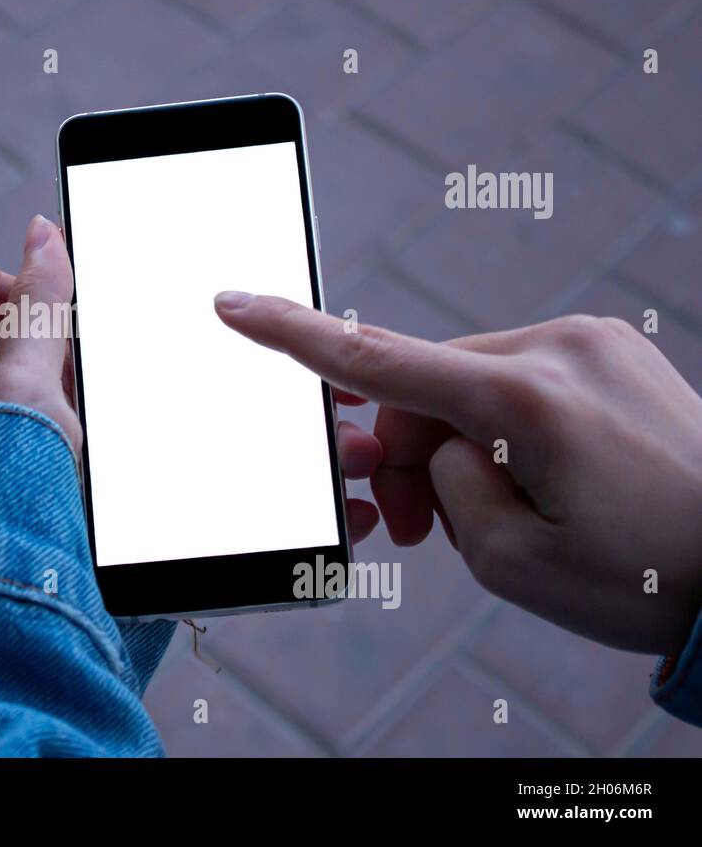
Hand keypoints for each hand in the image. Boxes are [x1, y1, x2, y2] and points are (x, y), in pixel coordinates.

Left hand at [0, 220, 384, 544]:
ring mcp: (171, 505)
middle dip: (300, 404)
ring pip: (262, 472)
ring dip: (320, 462)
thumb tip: (44, 227)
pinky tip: (348, 517)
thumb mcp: (25, 389)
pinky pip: (263, 536)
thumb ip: (40, 312)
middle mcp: (141, 454)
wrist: (26, 596)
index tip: (297, 330)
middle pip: (236, 414)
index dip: (246, 346)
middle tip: (346, 397)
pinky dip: (312, 527)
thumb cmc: (13, 491)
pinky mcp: (191, 554)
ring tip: (361, 454)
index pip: (185, 362)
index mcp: (104, 410)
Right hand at [215, 292, 701, 654]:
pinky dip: (495, 425)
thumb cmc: (649, 577)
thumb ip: (442, 485)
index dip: (293, 335)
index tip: (234, 305)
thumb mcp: (511, 562)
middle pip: (421, 384)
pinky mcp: (608, 351)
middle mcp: (557, 348)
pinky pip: (514, 378)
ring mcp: (588, 342)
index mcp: (525, 400)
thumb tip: (429, 438)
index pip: (378, 359)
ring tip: (488, 515)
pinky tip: (530, 476)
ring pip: (465, 382)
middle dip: (403, 453)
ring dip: (452, 443)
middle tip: (415, 532)